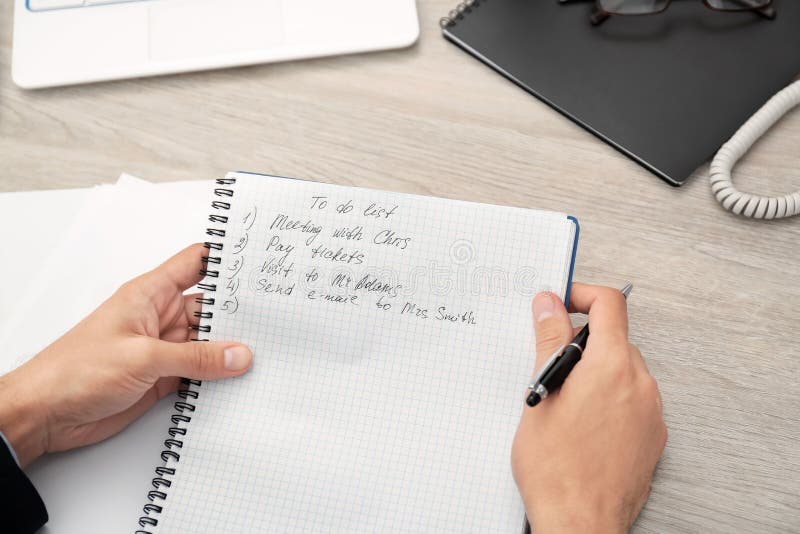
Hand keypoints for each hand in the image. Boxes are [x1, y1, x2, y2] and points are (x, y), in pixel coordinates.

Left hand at [0, 244, 252, 466]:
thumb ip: (195, 358)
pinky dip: (218, 377)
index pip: (195, 264)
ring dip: (230, 350)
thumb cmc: (75, 371)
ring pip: (208, 343)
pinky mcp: (163, 378)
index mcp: (150, 295)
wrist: (46, 413)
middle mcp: (159, 318)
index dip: (224, 260)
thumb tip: (239, 354)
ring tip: (264, 353)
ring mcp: (163, 349)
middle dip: (238, 313)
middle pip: (210, 308)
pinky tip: (239, 380)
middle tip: (274, 318)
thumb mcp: (143, 357)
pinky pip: (200, 373)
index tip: (256, 263)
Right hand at [511, 283, 666, 532]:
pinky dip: (611, 400)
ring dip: (597, 374)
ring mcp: (652, 412)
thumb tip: (549, 304)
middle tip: (551, 369)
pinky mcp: (654, 435)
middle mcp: (640, 384)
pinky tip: (583, 425)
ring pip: (623, 370)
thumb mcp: (540, 395)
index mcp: (611, 366)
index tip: (561, 302)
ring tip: (564, 406)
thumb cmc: (556, 469)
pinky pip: (633, 399)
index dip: (582, 294)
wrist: (581, 522)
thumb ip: (549, 341)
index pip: (609, 304)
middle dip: (582, 344)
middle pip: (615, 339)